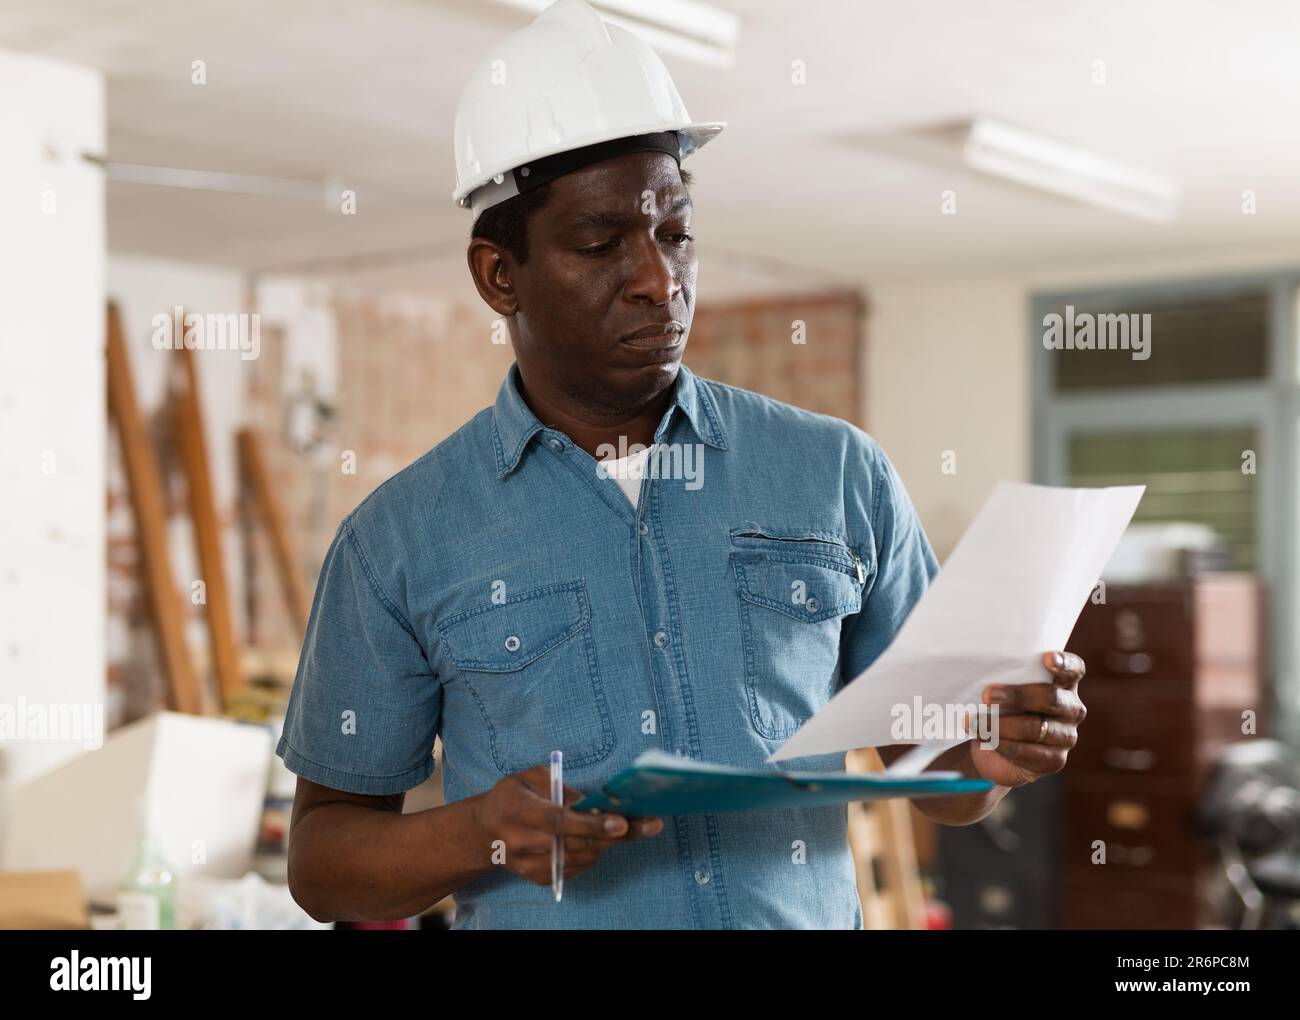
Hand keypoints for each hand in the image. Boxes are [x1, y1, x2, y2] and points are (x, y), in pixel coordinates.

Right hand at [466, 763, 663, 885]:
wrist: (484, 834)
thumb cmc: (512, 797)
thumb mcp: (529, 778)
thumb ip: (560, 785)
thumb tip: (594, 801)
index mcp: (519, 811)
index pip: (559, 821)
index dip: (591, 823)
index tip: (621, 822)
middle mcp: (523, 842)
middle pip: (579, 843)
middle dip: (618, 834)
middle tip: (651, 823)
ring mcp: (531, 865)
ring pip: (584, 857)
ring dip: (608, 841)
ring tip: (623, 824)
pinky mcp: (541, 879)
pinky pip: (579, 867)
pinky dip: (594, 851)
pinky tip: (595, 837)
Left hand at [968, 651, 1086, 787]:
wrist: (991, 745)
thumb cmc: (998, 706)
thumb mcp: (1002, 688)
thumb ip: (1003, 678)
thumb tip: (981, 679)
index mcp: (1063, 682)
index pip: (1074, 669)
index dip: (1064, 663)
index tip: (1047, 659)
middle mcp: (1071, 708)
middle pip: (1051, 698)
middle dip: (1017, 696)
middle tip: (987, 695)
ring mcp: (1066, 735)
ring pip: (1035, 728)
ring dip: (999, 725)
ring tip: (973, 722)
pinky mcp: (1055, 760)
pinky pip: (1028, 752)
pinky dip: (1001, 744)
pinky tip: (984, 739)